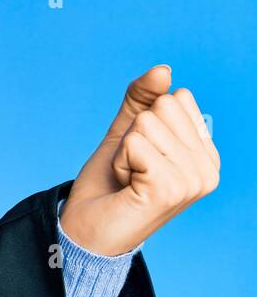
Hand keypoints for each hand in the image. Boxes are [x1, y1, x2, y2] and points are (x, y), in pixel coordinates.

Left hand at [61, 64, 219, 255]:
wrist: (88, 227)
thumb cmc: (110, 182)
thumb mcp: (126, 130)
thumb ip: (142, 98)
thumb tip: (163, 69)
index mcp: (205, 154)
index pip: (176, 98)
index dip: (144, 120)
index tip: (141, 154)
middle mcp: (207, 169)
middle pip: (161, 107)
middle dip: (133, 134)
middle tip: (132, 168)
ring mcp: (193, 181)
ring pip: (146, 123)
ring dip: (124, 150)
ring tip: (129, 178)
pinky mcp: (171, 189)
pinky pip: (135, 143)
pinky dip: (119, 160)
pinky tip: (127, 187)